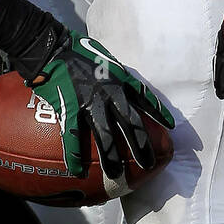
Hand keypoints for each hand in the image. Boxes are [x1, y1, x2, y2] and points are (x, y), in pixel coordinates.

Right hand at [31, 32, 173, 181]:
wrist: (52, 47)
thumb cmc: (76, 48)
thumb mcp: (104, 56)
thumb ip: (113, 72)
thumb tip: (120, 82)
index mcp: (119, 78)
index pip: (144, 97)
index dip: (158, 112)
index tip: (170, 126)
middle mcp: (109, 93)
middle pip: (130, 123)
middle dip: (141, 145)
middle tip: (149, 164)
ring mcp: (89, 102)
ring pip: (105, 135)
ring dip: (111, 157)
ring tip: (116, 175)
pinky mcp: (69, 108)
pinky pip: (73, 136)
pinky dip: (74, 155)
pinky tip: (76, 171)